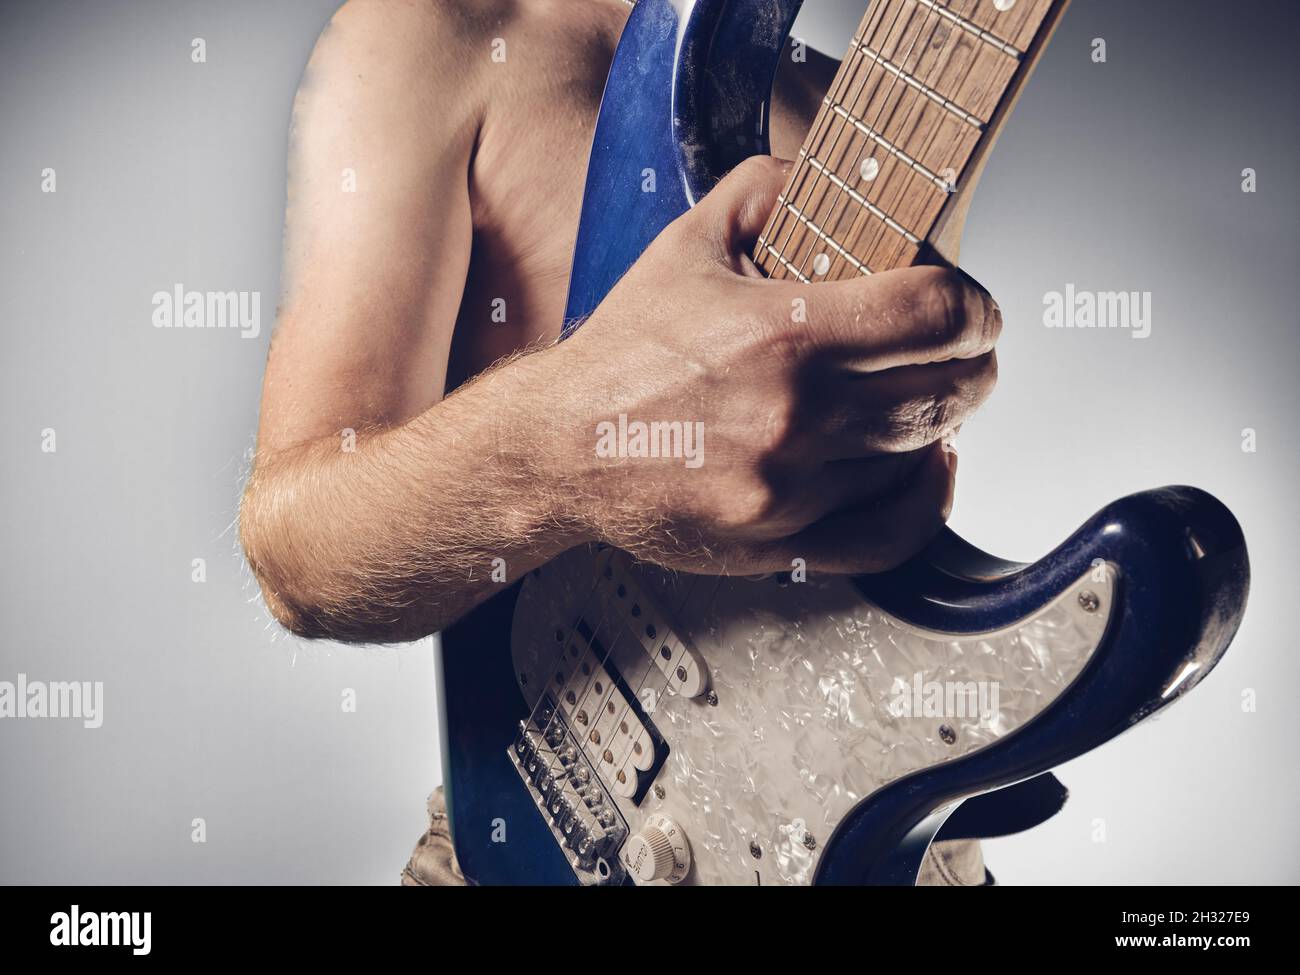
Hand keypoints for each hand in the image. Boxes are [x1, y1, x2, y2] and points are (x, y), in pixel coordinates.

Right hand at [533, 155, 1000, 573]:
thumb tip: (829, 177)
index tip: (971, 304)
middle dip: (974, 360)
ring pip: (917, 454)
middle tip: (966, 346)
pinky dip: (926, 501)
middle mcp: (794, 416)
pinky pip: (889, 536)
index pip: (935, 314)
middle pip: (946, 388)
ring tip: (926, 394)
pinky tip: (928, 468)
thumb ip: (764, 192)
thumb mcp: (686, 244)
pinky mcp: (780, 543)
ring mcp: (791, 489)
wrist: (561, 449)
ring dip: (941, 420)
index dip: (975, 304)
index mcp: (781, 334)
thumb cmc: (623, 355)